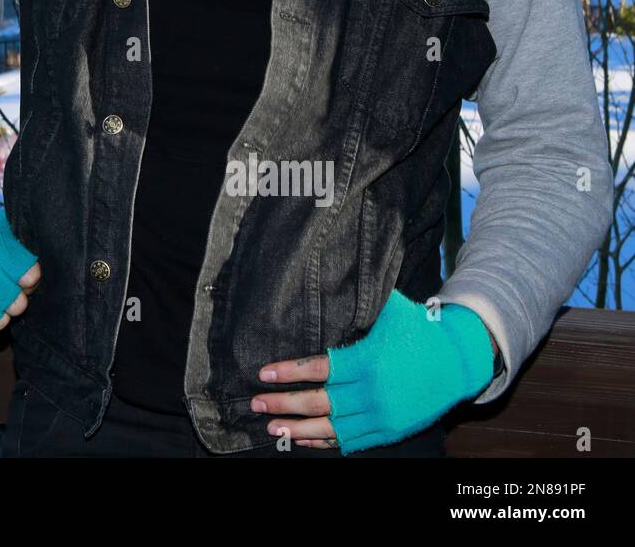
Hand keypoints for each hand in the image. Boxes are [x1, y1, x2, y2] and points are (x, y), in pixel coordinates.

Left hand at [250, 288, 495, 453]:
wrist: (461, 361)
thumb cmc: (421, 329)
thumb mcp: (390, 309)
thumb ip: (359, 301)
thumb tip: (328, 275)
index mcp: (368, 361)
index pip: (319, 369)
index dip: (288, 372)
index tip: (263, 373)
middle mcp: (372, 393)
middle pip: (318, 402)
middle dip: (283, 403)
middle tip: (255, 402)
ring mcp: (382, 416)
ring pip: (332, 427)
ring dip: (298, 428)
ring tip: (271, 427)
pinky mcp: (390, 430)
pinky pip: (352, 440)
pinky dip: (326, 441)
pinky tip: (305, 439)